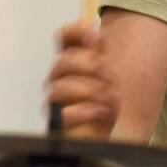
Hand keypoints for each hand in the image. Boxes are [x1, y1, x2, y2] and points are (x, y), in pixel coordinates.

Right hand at [45, 19, 119, 138]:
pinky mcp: (59, 124)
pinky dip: (85, 111)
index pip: (63, 39)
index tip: (94, 35)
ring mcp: (56, 101)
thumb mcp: (108, 77)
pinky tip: (101, 110)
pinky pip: (64, 115)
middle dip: (90, 65)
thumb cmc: (101, 104)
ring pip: (61, 88)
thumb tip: (97, 33)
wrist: (102, 135)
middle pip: (63, 61)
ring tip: (108, 95)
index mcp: (72, 63)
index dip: (75, 31)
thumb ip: (101, 54)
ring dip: (89, 89)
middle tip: (110, 75)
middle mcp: (59, 78)